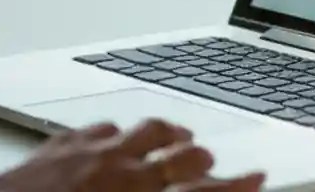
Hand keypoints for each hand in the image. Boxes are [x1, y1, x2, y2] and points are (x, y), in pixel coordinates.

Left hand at [0, 120, 265, 191]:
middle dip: (203, 155)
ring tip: (177, 133)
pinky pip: (98, 128)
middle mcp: (121, 172)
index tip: (257, 176)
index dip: (237, 183)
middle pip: (182, 152)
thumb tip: (185, 188)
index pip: (204, 190)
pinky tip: (114, 137)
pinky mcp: (57, 147)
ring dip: (165, 132)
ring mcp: (88, 155)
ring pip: (144, 129)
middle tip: (213, 159)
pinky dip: (115, 133)